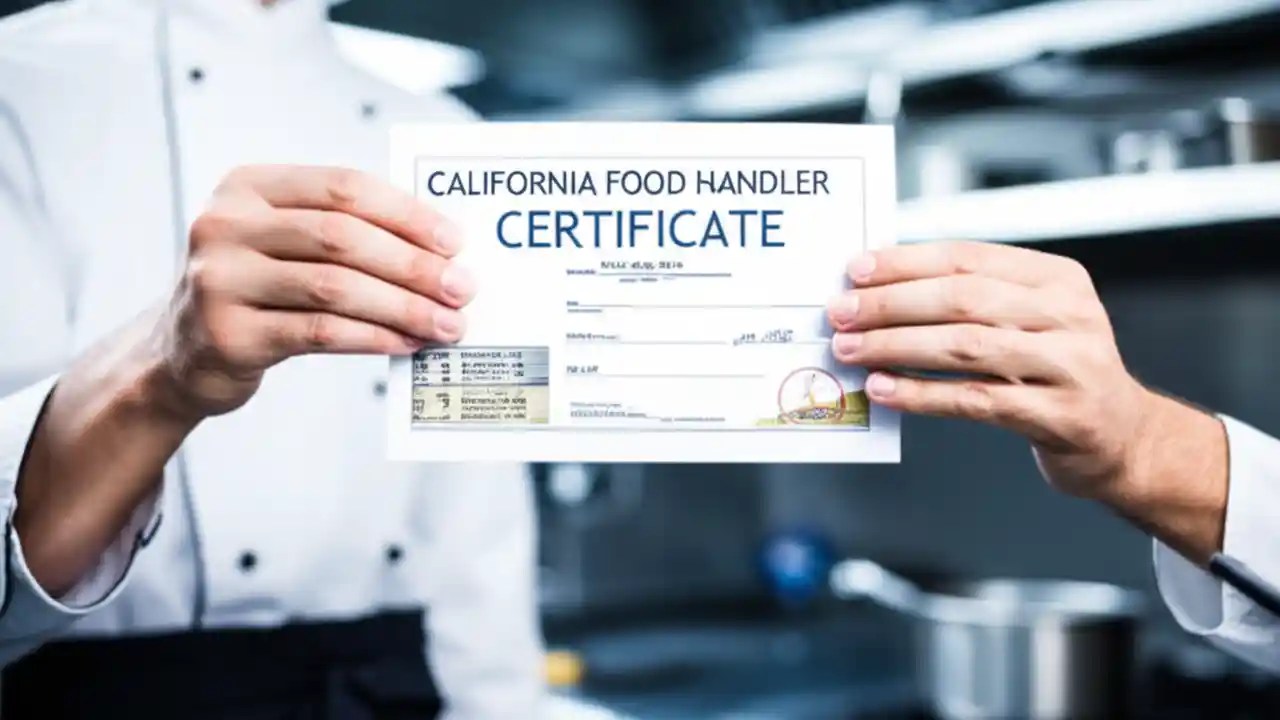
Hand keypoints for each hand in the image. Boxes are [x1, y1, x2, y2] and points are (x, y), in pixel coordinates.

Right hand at [158, 165, 469, 417]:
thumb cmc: (259, 288)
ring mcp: (220, 279)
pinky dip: (373, 337)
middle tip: (461, 288)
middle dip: (413, 264)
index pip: (343, 187)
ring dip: (402, 307)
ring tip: (446, 323)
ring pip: (334, 288)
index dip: (406, 213)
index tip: (455, 241)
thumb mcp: (285, 242)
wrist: (186, 349)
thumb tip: (441, 251)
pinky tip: (406, 343)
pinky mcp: (228, 334)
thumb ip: (345, 232)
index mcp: (249, 186)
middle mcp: (226, 224)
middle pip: (342, 237)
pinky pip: (319, 333)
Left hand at [826, 241, 1160, 500]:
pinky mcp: (1059, 416)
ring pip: (966, 346)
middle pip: (962, 298)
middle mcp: (1067, 316)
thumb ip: (975, 300)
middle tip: (841, 312)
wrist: (1126, 438)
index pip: (968, 257)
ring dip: (897, 346)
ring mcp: (1069, 366)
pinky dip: (923, 394)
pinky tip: (885, 390)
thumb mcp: (1035, 320)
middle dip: (891, 304)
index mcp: (1057, 278)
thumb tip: (882, 289)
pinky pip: (975, 400)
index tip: (856, 270)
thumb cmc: (1061, 373)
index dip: (907, 262)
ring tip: (851, 350)